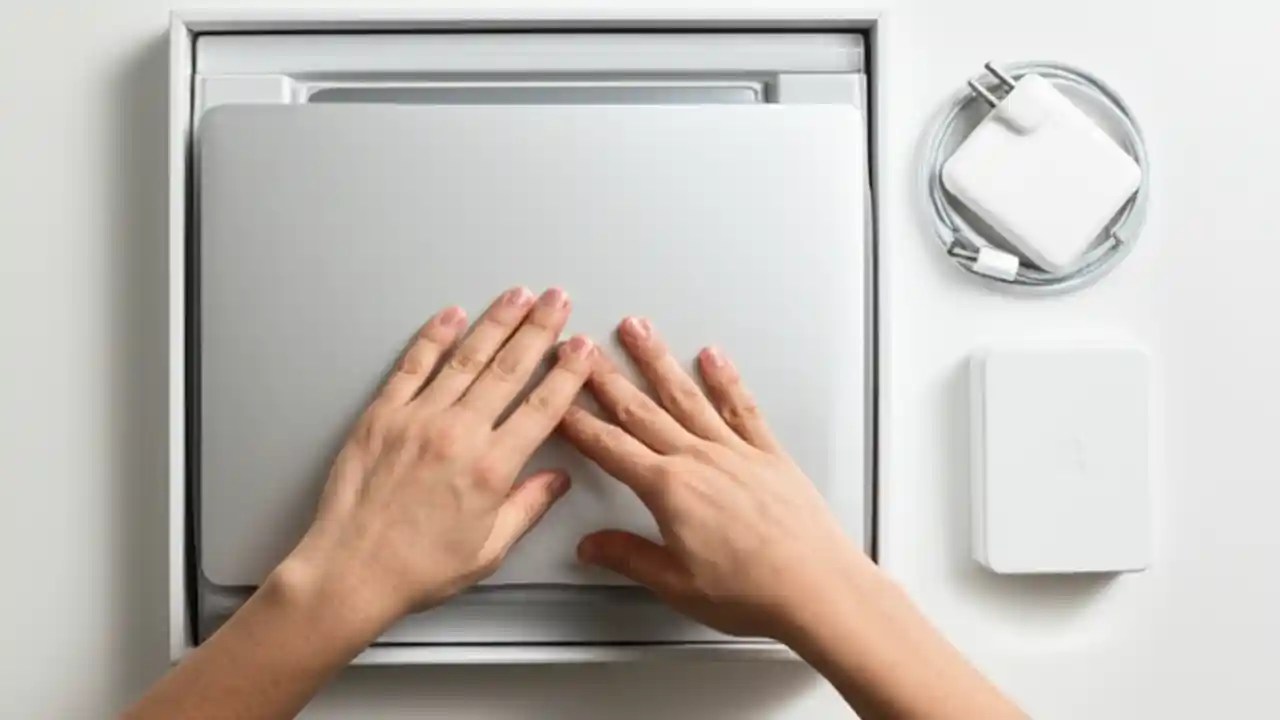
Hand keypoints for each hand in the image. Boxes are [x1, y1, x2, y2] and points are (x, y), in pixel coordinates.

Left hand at [274, 286, 594, 635]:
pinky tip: (452, 315)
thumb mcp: (489, 549)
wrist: (350, 572)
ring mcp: (418, 419)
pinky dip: (434, 337)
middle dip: (539, 329)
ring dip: (496, 322)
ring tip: (518, 296)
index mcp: (491, 470)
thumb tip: (556, 480)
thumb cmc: (416, 569)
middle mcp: (458, 435)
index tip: (582, 348)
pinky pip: (413, 366)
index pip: (541, 407)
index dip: (567, 373)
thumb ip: (527, 507)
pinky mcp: (382, 415)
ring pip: (466, 358)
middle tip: (558, 300)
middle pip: (509, 369)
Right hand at [559, 316, 874, 642]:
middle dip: (607, 377)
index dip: (580, 424)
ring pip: (686, 396)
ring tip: (637, 330)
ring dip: (657, 360)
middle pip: (641, 411)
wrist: (817, 588)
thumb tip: (593, 546)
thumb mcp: (676, 584)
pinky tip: (712, 357)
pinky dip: (725, 380)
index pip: (611, 448)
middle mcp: (700, 461)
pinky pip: (741, 407)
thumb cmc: (754, 591)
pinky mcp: (769, 455)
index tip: (559, 401)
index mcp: (669, 490)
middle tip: (583, 350)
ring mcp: (736, 452)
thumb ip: (629, 557)